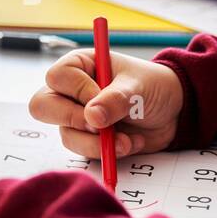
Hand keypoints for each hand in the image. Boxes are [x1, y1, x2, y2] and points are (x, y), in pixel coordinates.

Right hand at [29, 50, 182, 158]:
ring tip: (126, 140)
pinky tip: (130, 143)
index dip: (77, 90)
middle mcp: (72, 91)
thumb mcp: (138, 88)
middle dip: (73, 119)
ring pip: (65, 134)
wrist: (173, 112)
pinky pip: (82, 151)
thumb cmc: (153, 87)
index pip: (57, 77)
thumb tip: (91, 117)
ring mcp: (77, 117)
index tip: (100, 97)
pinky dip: (106, 152)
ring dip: (96, 142)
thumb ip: (116, 99)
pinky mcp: (87, 139)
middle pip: (43, 106)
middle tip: (99, 125)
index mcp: (80, 66)